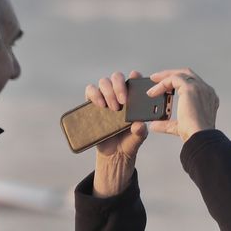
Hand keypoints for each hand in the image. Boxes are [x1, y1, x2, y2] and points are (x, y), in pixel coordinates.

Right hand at [85, 70, 148, 196]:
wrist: (114, 154)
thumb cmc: (129, 141)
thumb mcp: (138, 138)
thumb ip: (140, 131)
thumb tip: (138, 124)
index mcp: (133, 98)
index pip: (134, 80)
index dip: (135, 76)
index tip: (135, 78)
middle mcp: (118, 94)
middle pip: (116, 77)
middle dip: (119, 85)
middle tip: (123, 101)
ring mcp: (104, 98)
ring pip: (104, 82)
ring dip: (108, 91)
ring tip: (112, 108)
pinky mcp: (92, 104)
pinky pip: (90, 91)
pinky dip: (94, 94)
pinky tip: (100, 104)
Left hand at [147, 68, 218, 141]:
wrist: (199, 137)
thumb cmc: (194, 134)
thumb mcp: (178, 127)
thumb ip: (167, 124)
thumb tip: (154, 125)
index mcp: (207, 98)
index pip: (193, 83)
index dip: (178, 83)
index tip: (166, 87)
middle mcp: (206, 90)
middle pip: (187, 74)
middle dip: (171, 74)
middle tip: (157, 78)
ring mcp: (200, 87)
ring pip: (180, 74)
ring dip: (165, 76)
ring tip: (153, 80)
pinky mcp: (190, 88)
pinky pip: (173, 79)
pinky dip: (162, 83)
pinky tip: (153, 92)